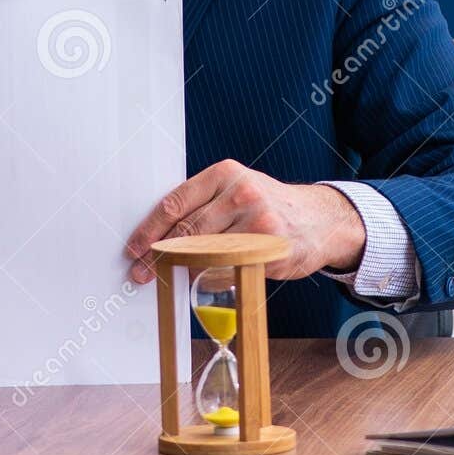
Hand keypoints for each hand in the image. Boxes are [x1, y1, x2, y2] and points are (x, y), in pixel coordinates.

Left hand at [124, 160, 365, 283]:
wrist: (319, 219)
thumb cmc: (268, 205)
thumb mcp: (237, 188)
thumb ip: (204, 203)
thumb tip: (158, 232)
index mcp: (225, 173)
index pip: (176, 202)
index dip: (150, 228)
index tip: (134, 247)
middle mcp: (241, 193)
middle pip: (186, 229)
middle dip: (158, 253)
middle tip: (140, 270)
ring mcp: (258, 222)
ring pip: (205, 250)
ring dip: (180, 267)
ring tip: (162, 275)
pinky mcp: (270, 250)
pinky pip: (229, 268)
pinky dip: (210, 278)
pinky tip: (199, 281)